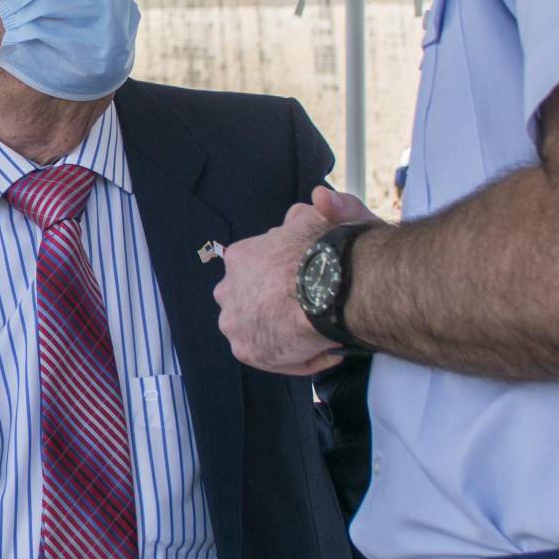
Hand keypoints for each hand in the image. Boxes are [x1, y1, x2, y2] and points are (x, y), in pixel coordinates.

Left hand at [211, 190, 377, 376]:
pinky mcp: (246, 350)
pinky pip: (275, 358)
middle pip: (251, 301)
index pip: (256, 272)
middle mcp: (228, 289)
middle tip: (312, 309)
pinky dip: (301, 357)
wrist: (330, 287)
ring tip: (321, 331)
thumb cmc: (328, 254)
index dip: (284, 280)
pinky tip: (326, 349)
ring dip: (287, 332)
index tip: (306, 285)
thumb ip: (324, 207)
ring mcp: (233, 321)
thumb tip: (322, 200)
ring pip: (261, 330)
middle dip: (277, 307)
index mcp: (241, 257)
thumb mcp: (326, 216)